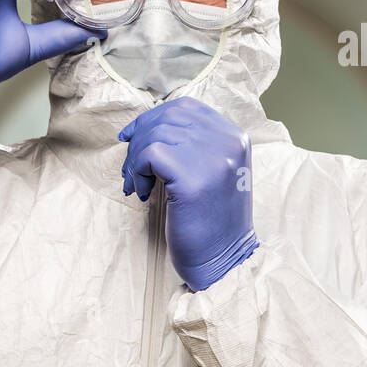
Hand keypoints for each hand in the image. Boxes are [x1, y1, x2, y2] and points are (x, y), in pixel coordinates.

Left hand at [119, 97, 258, 290]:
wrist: (222, 259)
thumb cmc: (210, 220)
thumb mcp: (212, 172)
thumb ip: (193, 145)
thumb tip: (146, 126)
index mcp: (235, 137)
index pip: (185, 107)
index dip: (151, 118)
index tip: (131, 138)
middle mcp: (229, 142)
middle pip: (167, 118)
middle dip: (139, 140)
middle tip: (131, 169)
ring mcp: (213, 158)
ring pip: (155, 135)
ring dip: (135, 160)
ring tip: (138, 185)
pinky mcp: (193, 179)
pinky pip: (150, 154)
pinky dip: (137, 171)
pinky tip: (143, 192)